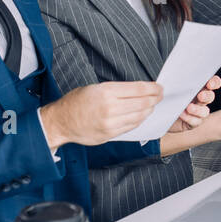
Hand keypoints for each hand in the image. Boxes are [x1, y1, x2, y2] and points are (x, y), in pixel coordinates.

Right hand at [41, 80, 162, 148]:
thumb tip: (139, 90)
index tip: (159, 87)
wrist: (61, 122)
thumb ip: (117, 90)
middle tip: (159, 95)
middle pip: (143, 102)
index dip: (153, 88)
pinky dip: (139, 119)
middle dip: (155, 98)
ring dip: (149, 109)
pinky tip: (141, 115)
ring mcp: (111, 122)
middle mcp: (110, 107)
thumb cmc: (77, 102)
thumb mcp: (96, 88)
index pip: (139, 89)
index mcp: (107, 91)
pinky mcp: (110, 134)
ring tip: (152, 105)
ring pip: (140, 116)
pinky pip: (131, 126)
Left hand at [168, 75, 220, 132]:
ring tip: (189, 108)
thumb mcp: (170, 86)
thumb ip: (175, 80)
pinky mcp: (192, 122)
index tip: (209, 84)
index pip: (212, 82)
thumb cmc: (166, 97)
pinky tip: (181, 115)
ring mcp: (197, 112)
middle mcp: (200, 99)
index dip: (214, 82)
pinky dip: (190, 118)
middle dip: (207, 96)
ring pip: (205, 111)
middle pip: (210, 96)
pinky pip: (196, 121)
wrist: (158, 113)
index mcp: (198, 87)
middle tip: (200, 96)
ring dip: (199, 109)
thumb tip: (174, 74)